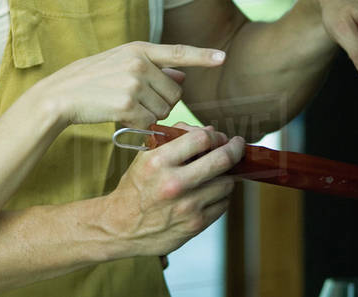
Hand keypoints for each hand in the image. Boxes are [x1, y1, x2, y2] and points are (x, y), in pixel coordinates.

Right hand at [37, 42, 226, 127]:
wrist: (60, 95)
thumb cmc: (91, 80)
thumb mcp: (121, 64)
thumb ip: (154, 68)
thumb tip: (183, 77)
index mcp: (139, 49)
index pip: (178, 52)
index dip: (202, 56)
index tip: (223, 57)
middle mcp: (139, 63)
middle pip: (175, 93)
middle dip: (163, 102)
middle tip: (137, 100)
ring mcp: (133, 83)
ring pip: (164, 110)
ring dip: (150, 115)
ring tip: (124, 105)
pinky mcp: (127, 105)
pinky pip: (148, 122)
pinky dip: (138, 124)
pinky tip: (119, 116)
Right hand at [100, 123, 243, 256]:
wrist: (121, 226)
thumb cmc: (135, 188)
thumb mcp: (146, 156)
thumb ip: (176, 139)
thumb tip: (209, 131)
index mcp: (159, 162)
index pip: (201, 138)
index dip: (215, 135)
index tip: (218, 136)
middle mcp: (174, 184)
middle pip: (222, 159)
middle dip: (235, 149)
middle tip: (237, 145)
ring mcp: (188, 206)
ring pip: (227, 183)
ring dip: (227, 174)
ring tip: (219, 172)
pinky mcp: (196, 224)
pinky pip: (223, 203)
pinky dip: (221, 195)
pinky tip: (211, 191)